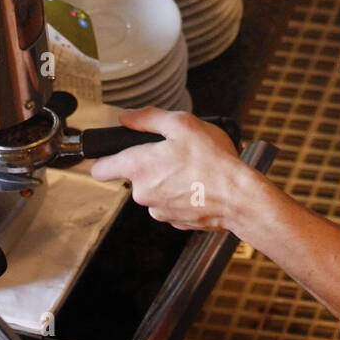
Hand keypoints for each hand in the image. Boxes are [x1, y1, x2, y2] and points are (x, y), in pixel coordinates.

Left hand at [89, 108, 248, 230]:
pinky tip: (199, 185)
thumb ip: (148, 118)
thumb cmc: (214, 161)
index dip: (105, 158)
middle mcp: (143, 193)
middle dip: (150, 164)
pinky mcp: (175, 222)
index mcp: (138, 167)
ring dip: (167, 180)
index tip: (114, 153)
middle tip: (175, 152)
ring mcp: (159, 210)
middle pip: (134, 176)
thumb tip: (126, 118)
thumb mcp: (183, 124)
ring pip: (154, 190)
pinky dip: (181, 195)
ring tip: (192, 169)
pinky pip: (171, 204)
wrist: (239, 198)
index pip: (100, 169)